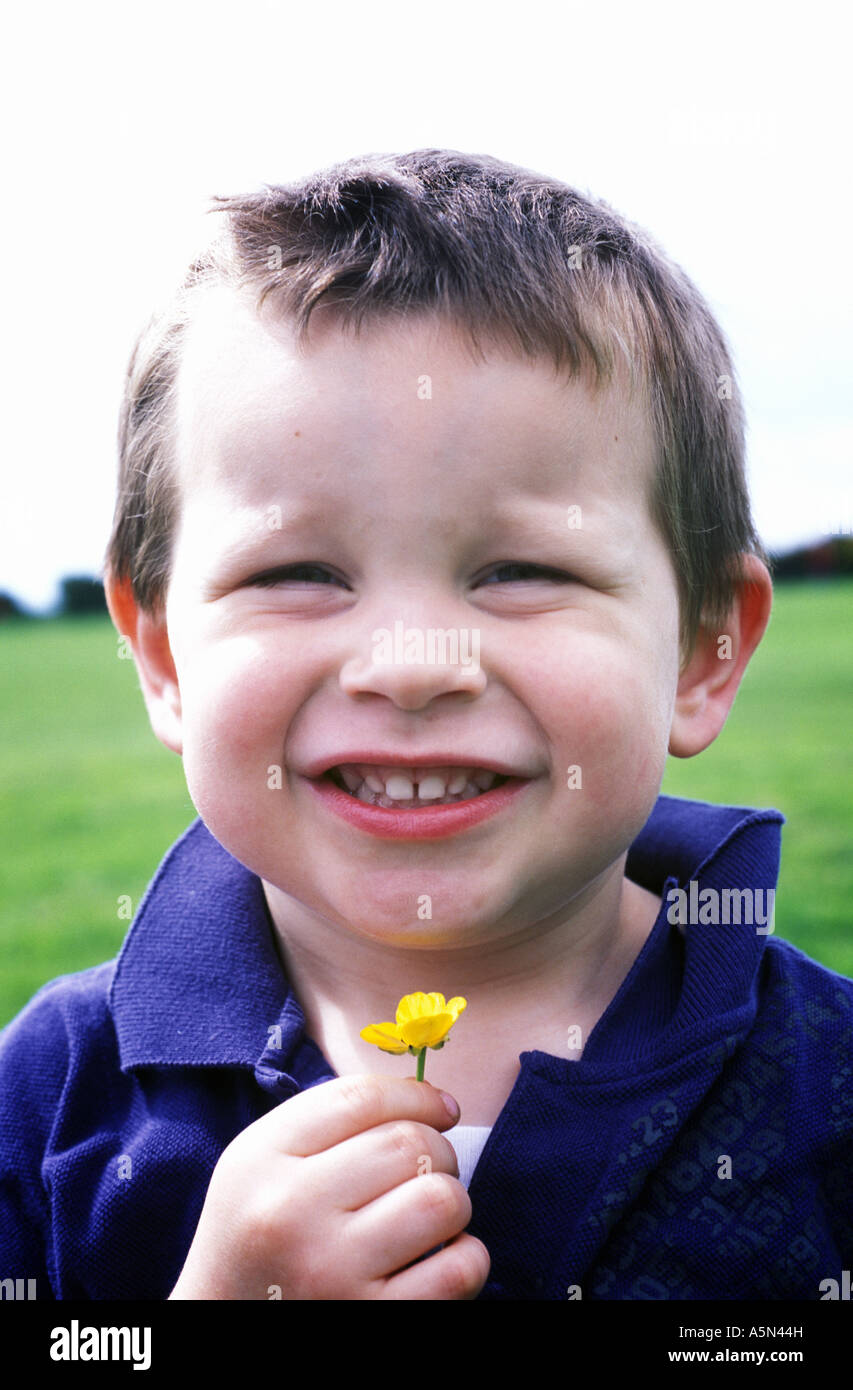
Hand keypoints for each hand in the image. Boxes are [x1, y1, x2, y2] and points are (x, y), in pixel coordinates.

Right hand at [169, 1074, 489, 1299]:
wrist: (222, 1324)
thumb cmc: (259, 1237)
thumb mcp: (261, 1165)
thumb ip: (326, 1123)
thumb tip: (429, 1101)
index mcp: (261, 1159)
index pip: (361, 1098)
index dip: (417, 1095)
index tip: (442, 1109)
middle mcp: (289, 1212)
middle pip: (408, 1144)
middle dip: (439, 1150)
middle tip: (430, 1170)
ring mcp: (328, 1271)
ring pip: (440, 1200)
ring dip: (453, 1201)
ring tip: (432, 1215)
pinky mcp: (369, 1319)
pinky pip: (458, 1268)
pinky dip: (468, 1258)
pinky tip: (440, 1259)